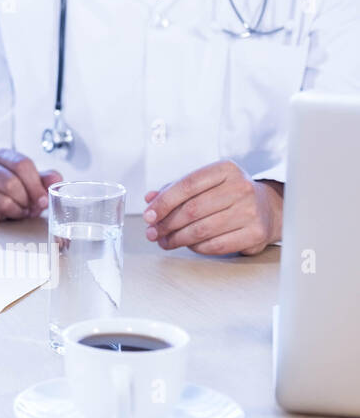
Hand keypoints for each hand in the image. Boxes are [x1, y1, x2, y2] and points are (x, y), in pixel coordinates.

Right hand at [0, 148, 61, 220]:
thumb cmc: (13, 193)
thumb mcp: (32, 183)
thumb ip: (47, 179)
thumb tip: (56, 181)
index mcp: (1, 156)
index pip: (22, 164)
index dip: (36, 186)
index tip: (42, 200)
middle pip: (11, 183)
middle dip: (25, 201)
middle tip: (28, 208)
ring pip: (1, 201)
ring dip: (15, 212)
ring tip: (16, 212)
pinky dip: (0, 219)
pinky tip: (1, 217)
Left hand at [143, 160, 282, 254]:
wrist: (268, 208)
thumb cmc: (229, 194)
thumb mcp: (205, 183)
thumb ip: (176, 188)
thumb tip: (150, 199)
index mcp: (226, 170)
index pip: (187, 185)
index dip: (164, 202)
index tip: (148, 215)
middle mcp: (241, 188)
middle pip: (192, 209)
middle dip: (166, 224)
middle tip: (153, 232)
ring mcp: (250, 211)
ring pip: (202, 230)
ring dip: (177, 238)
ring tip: (165, 241)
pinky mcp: (255, 233)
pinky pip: (216, 245)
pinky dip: (196, 247)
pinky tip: (188, 245)